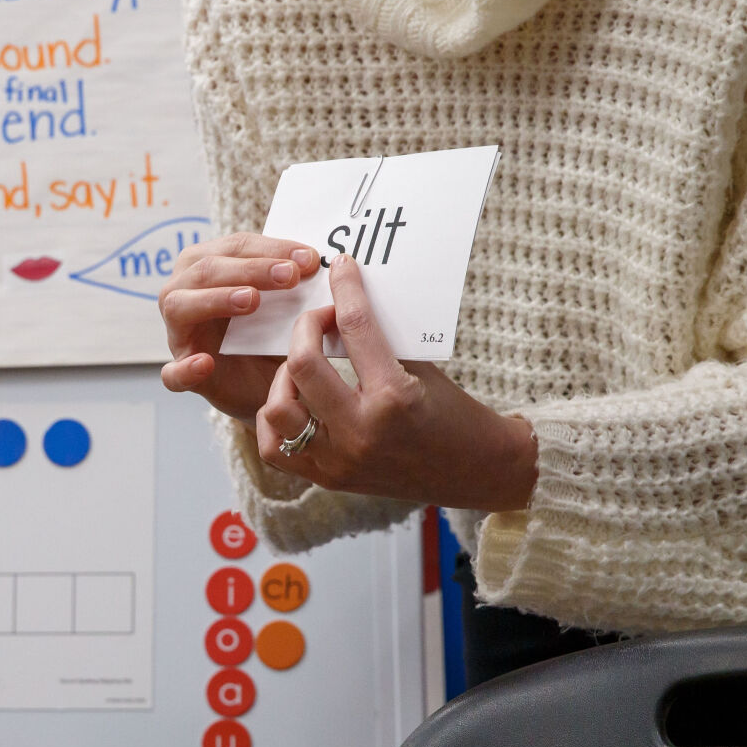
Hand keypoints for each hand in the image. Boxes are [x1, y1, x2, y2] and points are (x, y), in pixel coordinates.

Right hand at [159, 233, 321, 421]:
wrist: (275, 393)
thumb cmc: (276, 339)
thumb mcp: (290, 308)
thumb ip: (298, 284)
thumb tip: (321, 261)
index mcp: (211, 267)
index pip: (236, 246)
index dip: (271, 248)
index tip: (310, 258)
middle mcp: (185, 293)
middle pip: (206, 269)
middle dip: (250, 268)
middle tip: (290, 276)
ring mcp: (179, 334)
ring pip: (180, 307)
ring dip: (215, 299)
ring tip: (251, 301)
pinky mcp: (181, 374)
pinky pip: (172, 373)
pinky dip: (184, 368)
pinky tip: (205, 363)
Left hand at [256, 257, 537, 511]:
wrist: (473, 472)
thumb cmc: (454, 415)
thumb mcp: (424, 369)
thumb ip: (381, 340)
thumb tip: (347, 299)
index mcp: (394, 398)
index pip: (356, 328)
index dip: (346, 289)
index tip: (342, 267)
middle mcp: (360, 432)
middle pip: (303, 364)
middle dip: (306, 328)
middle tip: (320, 319)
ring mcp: (339, 461)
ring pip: (277, 409)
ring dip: (284, 377)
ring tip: (303, 365)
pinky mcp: (327, 479)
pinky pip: (273, 448)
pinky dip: (276, 420)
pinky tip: (293, 402)